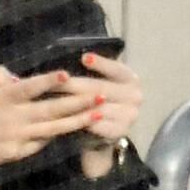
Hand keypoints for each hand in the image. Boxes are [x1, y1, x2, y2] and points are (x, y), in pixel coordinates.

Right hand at [0, 65, 99, 189]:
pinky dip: (58, 136)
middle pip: (49, 109)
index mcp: (1, 99)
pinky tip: (75, 129)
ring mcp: (17, 137)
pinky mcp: (18, 152)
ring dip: (77, 121)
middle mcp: (12, 118)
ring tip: (98, 114)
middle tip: (100, 95)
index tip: (67, 75)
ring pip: (52, 128)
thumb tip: (18, 76)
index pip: (28, 88)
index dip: (48, 81)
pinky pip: (41, 142)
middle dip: (77, 102)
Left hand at [55, 51, 142, 177]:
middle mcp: (135, 96)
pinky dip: (83, 121)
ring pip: (98, 107)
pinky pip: (98, 125)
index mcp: (131, 79)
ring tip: (54, 100)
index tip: (84, 58)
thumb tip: (76, 60)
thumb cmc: (96, 98)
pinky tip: (68, 118)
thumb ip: (90, 73)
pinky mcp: (120, 131)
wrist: (103, 128)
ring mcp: (130, 115)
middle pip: (101, 88)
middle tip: (55, 82)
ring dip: (75, 104)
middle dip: (75, 84)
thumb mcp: (97, 83)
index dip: (101, 64)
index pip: (116, 69)